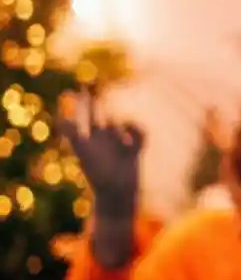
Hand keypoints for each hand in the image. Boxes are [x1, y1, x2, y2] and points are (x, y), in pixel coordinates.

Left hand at [56, 91, 143, 220]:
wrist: (116, 192)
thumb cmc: (99, 173)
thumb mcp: (84, 150)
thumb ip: (73, 133)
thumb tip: (61, 117)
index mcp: (89, 139)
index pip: (85, 116)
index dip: (82, 102)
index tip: (76, 89)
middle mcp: (103, 140)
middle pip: (101, 115)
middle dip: (98, 103)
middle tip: (94, 87)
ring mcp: (119, 144)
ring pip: (123, 123)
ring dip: (125, 125)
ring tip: (124, 137)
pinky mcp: (135, 150)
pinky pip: (140, 133)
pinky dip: (138, 132)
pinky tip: (133, 141)